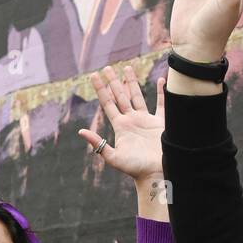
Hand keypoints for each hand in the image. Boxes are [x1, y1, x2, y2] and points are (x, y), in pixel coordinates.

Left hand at [78, 66, 165, 184]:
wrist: (156, 174)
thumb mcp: (114, 158)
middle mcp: (132, 121)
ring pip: (137, 96)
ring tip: (127, 68)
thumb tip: (81, 131)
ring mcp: (146, 121)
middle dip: (114, 82)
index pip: (108, 103)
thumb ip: (99, 144)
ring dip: (132, 82)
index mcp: (121, 126)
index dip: (100, 89)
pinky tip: (160, 80)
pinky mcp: (160, 124)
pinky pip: (161, 104)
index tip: (94, 75)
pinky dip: (161, 92)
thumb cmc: (136, 169)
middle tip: (107, 67)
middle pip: (121, 96)